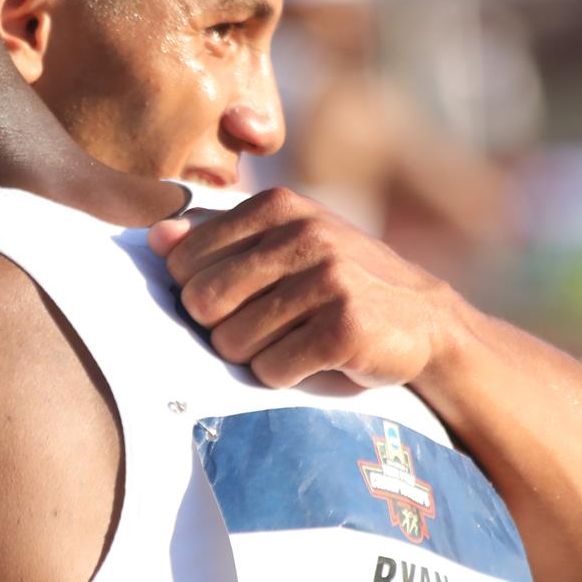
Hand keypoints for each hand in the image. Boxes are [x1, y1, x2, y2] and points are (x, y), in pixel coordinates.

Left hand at [148, 188, 460, 388]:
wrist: (425, 318)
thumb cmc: (338, 281)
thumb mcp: (284, 242)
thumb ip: (217, 238)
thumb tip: (155, 237)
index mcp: (278, 205)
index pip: (184, 260)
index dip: (201, 292)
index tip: (241, 297)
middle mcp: (304, 234)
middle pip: (202, 304)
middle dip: (222, 328)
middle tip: (266, 327)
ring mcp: (328, 279)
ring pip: (232, 342)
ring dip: (255, 356)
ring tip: (293, 341)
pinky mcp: (345, 328)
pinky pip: (271, 371)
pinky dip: (285, 376)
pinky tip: (314, 359)